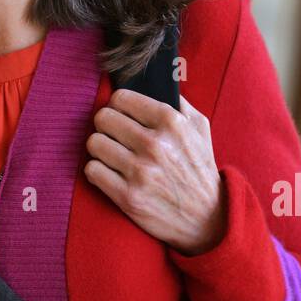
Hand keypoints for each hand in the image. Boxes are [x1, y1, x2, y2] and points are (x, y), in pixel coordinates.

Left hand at [84, 89, 226, 256]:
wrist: (208, 219)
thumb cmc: (199, 169)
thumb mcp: (200, 129)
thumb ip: (178, 102)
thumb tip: (155, 81)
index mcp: (171, 122)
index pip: (120, 98)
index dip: (117, 105)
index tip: (120, 114)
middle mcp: (155, 144)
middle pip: (102, 118)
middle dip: (106, 126)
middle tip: (114, 135)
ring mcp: (140, 172)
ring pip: (94, 143)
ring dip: (100, 149)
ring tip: (112, 154)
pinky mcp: (128, 197)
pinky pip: (92, 170)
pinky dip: (97, 171)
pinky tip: (110, 173)